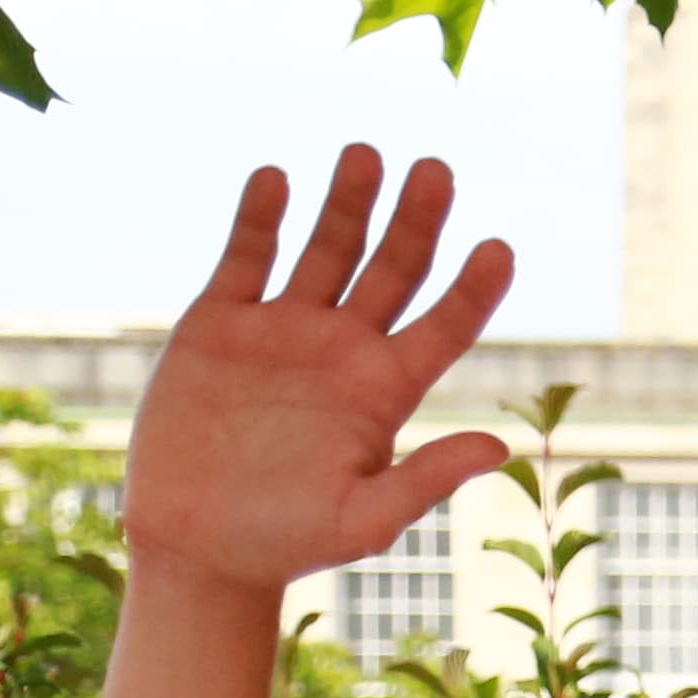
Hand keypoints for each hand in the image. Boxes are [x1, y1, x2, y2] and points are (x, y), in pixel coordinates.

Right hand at [121, 151, 512, 596]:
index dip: (473, 290)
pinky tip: (276, 179)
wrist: (197, 543)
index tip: (499, 248)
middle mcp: (344, 349)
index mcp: (386, 391)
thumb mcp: (362, 519)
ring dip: (346, 204)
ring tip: (367, 154)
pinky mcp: (220, 322)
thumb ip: (426, 478)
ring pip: (326, 250)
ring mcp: (283, 329)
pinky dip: (259, 218)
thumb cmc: (287, 542)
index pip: (445, 327)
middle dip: (416, 222)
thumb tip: (500, 445)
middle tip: (437, 170)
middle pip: (393, 271)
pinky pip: (245, 257)